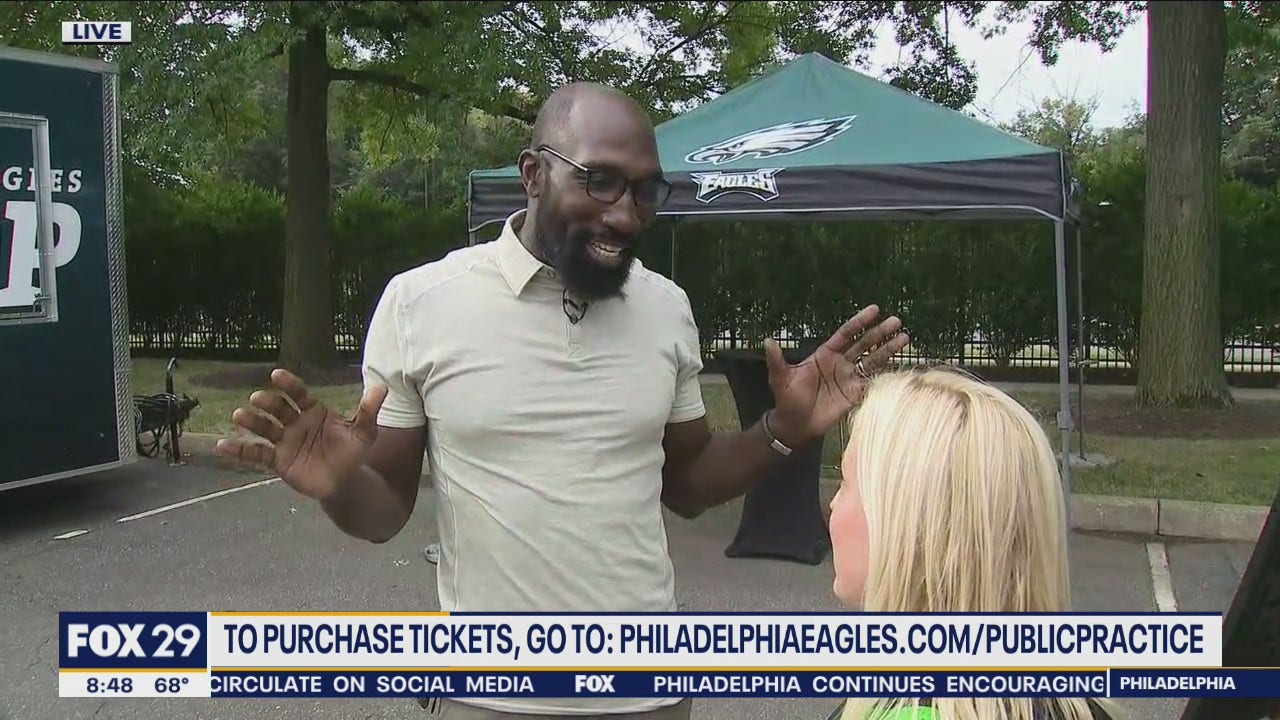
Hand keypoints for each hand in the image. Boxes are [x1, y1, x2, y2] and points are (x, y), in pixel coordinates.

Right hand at [214, 369, 387, 502]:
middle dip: (268, 403)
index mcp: (313, 411)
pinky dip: (239, 450)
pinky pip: (256, 454)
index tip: (276, 375)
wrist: (344, 481)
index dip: (288, 384)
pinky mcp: (277, 460)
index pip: (298, 393)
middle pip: (278, 409)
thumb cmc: (351, 452)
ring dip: (251, 422)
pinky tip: (222, 446)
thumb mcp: (364, 432)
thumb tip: (382, 388)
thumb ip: (369, 411)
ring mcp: (284, 441)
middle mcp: (295, 422)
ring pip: (264, 428)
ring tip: (239, 416)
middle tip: (257, 398)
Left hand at [764, 305, 908, 445]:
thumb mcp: (780, 378)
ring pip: (872, 360)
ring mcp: (850, 378)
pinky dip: (886, 374)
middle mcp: (841, 363)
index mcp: (825, 355)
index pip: (846, 334)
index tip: (875, 310)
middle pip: (864, 344)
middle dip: (880, 333)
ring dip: (888, 350)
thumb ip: (777, 360)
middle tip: (897, 321)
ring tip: (905, 338)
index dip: (860, 322)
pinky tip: (900, 365)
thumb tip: (767, 340)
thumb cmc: (786, 399)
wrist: (794, 425)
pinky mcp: (855, 395)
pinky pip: (872, 382)